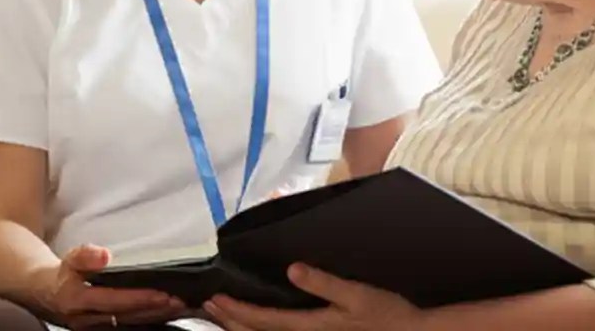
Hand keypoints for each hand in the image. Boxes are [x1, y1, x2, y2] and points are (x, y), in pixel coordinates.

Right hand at [32, 244, 188, 328]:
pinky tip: (166, 312)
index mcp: (77, 302)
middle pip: (128, 317)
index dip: (139, 298)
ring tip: (180, 306)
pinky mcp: (104, 330)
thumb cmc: (63, 274)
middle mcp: (88, 320)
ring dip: (157, 317)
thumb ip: (85, 256)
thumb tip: (104, 255)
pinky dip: (150, 319)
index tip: (163, 293)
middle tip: (181, 301)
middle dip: (156, 310)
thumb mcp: (69, 259)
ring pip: (132, 325)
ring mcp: (96, 328)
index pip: (114, 301)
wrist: (45, 294)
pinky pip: (130, 326)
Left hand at [203, 263, 423, 330]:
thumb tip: (293, 270)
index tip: (215, 299)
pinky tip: (262, 320)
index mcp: (311, 325)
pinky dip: (264, 327)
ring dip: (243, 325)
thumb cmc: (386, 313)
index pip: (262, 320)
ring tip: (225, 313)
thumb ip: (324, 283)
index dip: (236, 311)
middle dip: (231, 320)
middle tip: (208, 306)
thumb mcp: (356, 294)